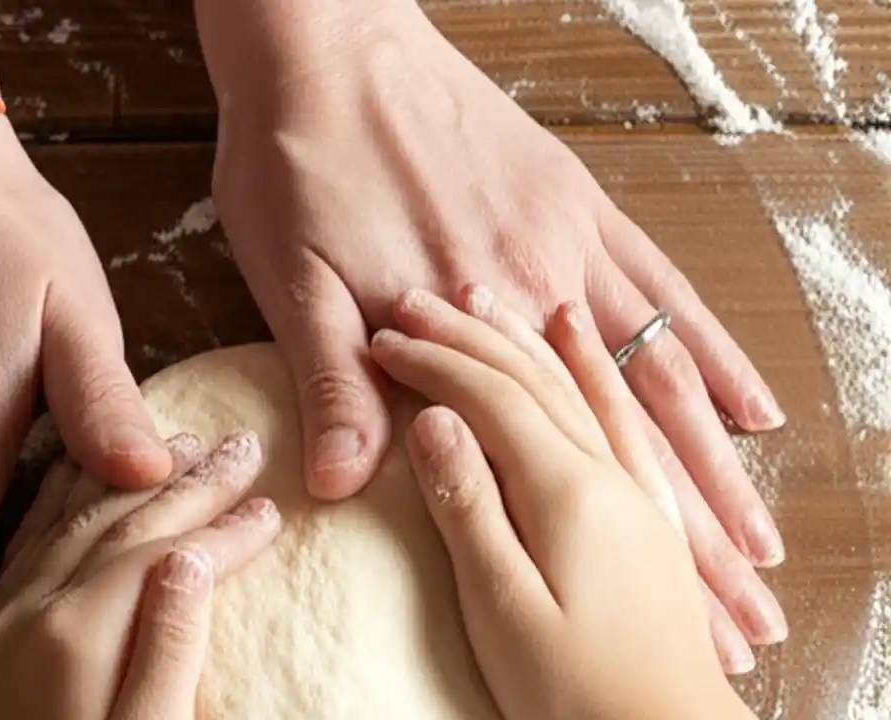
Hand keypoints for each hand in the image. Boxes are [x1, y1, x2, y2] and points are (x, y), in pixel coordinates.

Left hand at [0, 432, 279, 719]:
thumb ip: (168, 654)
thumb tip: (193, 561)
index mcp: (73, 634)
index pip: (164, 552)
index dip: (225, 528)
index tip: (272, 506)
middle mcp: (25, 610)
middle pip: (120, 519)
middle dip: (187, 480)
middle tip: (240, 444)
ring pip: (69, 516)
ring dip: (129, 477)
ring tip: (177, 442)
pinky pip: (25, 540)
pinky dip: (66, 498)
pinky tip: (85, 482)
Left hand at [196, 0, 784, 670]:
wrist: (329, 45)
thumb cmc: (298, 160)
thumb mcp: (294, 279)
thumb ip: (336, 384)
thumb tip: (343, 486)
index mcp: (468, 321)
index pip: (554, 459)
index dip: (613, 548)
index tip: (661, 617)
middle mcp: (536, 292)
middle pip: (627, 434)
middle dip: (690, 532)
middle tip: (742, 609)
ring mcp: (567, 248)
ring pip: (660, 375)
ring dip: (715, 466)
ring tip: (762, 535)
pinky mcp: (578, 206)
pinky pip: (664, 289)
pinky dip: (710, 352)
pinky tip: (752, 402)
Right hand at [372, 289, 753, 718]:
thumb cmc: (574, 693)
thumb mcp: (501, 608)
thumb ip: (467, 507)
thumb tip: (431, 422)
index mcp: (568, 491)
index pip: (492, 396)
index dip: (434, 361)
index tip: (384, 338)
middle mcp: (610, 472)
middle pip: (536, 378)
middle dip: (473, 333)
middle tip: (420, 300)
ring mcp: (639, 490)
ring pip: (584, 386)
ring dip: (535, 337)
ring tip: (497, 298)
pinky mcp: (653, 513)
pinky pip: (628, 418)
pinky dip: (601, 374)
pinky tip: (592, 357)